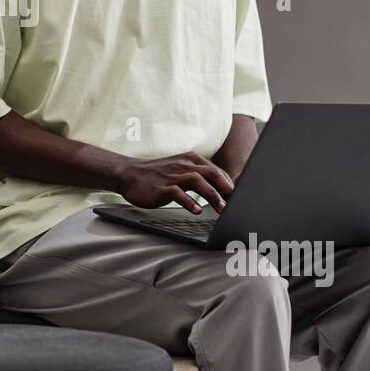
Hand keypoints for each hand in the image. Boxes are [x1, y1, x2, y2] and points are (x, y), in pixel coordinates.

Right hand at [114, 151, 234, 213]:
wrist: (129, 174)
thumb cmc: (158, 175)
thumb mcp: (180, 170)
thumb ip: (198, 177)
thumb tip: (220, 191)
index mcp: (190, 159)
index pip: (216, 170)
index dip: (229, 184)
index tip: (239, 198)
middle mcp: (184, 165)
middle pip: (211, 173)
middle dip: (226, 188)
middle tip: (236, 202)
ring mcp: (172, 175)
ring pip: (198, 181)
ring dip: (212, 195)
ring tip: (221, 209)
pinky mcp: (162, 187)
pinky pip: (178, 193)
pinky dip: (189, 202)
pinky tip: (197, 211)